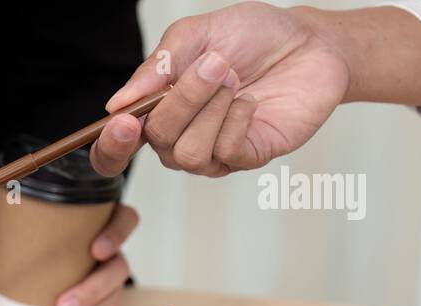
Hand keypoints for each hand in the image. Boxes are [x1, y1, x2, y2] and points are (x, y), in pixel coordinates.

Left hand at [0, 198, 135, 305]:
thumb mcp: (17, 226)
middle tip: (64, 305)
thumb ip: (1, 218)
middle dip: (93, 291)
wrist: (30, 264)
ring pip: (110, 301)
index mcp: (99, 224)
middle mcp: (110, 253)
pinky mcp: (96, 305)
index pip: (125, 220)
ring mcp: (106, 281)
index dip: (117, 235)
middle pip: (118, 271)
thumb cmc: (36, 238)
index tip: (97, 250)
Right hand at [90, 2, 349, 177]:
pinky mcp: (247, 157)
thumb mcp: (196, 34)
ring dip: (210, 110)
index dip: (110, 145)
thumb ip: (157, 66)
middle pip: (157, 140)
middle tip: (215, 64)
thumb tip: (118, 103)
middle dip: (183, 100)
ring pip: (188, 154)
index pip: (115, 148)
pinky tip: (248, 102)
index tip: (125, 122)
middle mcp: (179, 137)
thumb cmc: (252, 36)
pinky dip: (234, 122)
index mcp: (156, 110)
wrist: (309, 41)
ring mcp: (212, 151)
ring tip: (233, 79)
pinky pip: (225, 154)